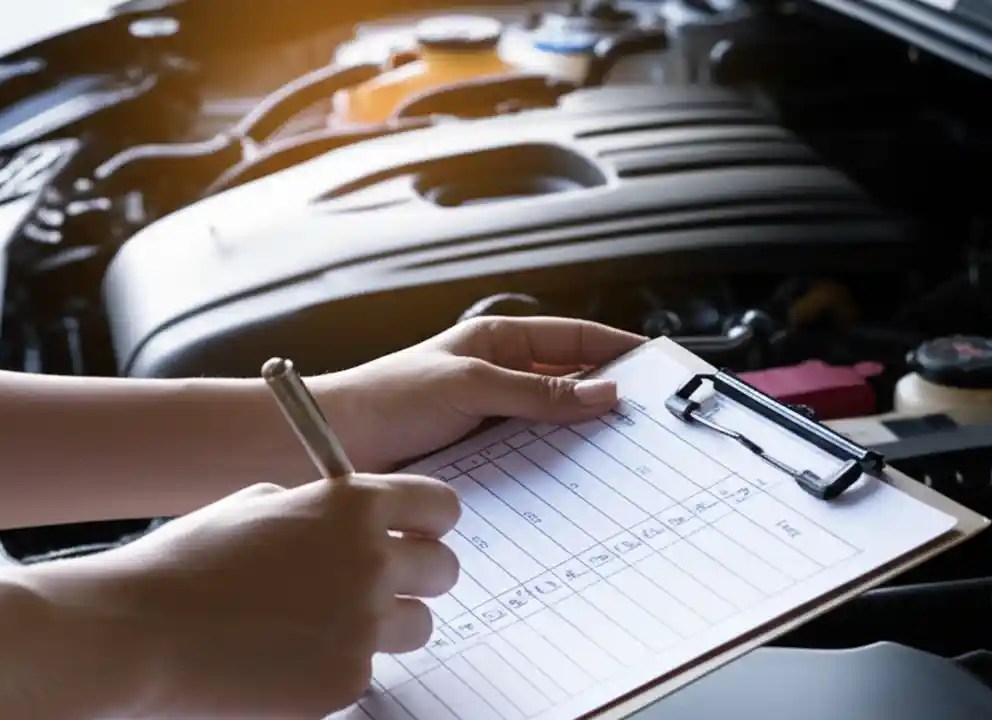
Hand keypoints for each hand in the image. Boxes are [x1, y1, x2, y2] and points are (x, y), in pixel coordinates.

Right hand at [27, 474, 459, 718]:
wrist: (139, 632)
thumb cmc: (188, 561)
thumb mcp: (257, 505)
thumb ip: (318, 508)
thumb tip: (348, 521)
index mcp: (353, 506)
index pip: (440, 506)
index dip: (431, 519)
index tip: (422, 531)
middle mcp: (371, 562)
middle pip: (444, 569)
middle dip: (419, 574)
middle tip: (383, 582)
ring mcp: (362, 626)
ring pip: (418, 626)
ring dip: (388, 623)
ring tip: (330, 622)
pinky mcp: (345, 681)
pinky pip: (367, 669)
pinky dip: (340, 663)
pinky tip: (290, 654)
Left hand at [321, 316, 644, 472]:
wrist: (338, 445)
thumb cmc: (388, 397)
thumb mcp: (470, 384)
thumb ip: (536, 390)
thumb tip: (602, 390)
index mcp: (498, 342)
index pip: (572, 337)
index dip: (614, 347)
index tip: (654, 364)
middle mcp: (499, 376)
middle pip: (568, 383)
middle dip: (605, 398)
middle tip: (644, 422)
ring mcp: (491, 417)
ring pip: (552, 425)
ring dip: (579, 439)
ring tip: (617, 457)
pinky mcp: (482, 456)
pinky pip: (529, 459)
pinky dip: (551, 469)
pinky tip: (570, 486)